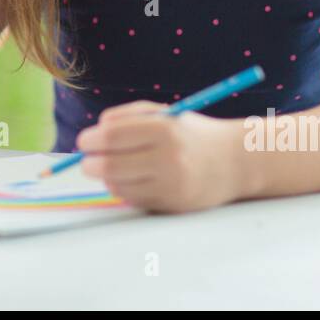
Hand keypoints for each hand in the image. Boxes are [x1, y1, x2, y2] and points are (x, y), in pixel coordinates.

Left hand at [76, 101, 247, 212]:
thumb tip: (95, 132)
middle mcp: (169, 158)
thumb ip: (127, 117)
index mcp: (166, 129)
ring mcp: (172, 185)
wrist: (236, 162)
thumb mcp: (164, 114)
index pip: (113, 137)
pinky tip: (130, 179)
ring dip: (107, 178)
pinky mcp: (173, 205)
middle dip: (90, 163)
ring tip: (112, 167)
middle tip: (86, 160)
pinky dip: (123, 190)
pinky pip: (134, 200)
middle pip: (111, 165)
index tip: (84, 141)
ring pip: (119, 186)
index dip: (91, 140)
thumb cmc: (191, 133)